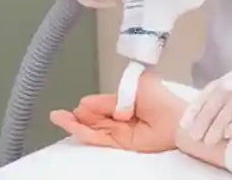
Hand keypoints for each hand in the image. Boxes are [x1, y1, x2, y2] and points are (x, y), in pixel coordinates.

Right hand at [50, 72, 186, 152]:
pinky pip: (98, 138)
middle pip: (92, 117)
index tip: (80, 105)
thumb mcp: (133, 88)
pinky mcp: (120, 143)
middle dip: (77, 115)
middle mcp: (120, 116)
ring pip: (92, 128)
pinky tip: (72, 127)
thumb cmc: (160, 99)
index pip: (100, 103)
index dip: (89, 105)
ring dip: (74, 124)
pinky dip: (84, 133)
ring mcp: (119, 131)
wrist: (176, 120)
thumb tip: (90, 104)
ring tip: (56, 118)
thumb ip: (111, 98)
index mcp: (125, 101)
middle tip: (58, 114)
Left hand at [181, 57, 231, 143]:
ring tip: (206, 141)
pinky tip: (227, 136)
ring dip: (214, 126)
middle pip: (216, 98)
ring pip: (226, 108)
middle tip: (192, 134)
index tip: (187, 118)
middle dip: (202, 118)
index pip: (214, 86)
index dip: (198, 104)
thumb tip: (227, 103)